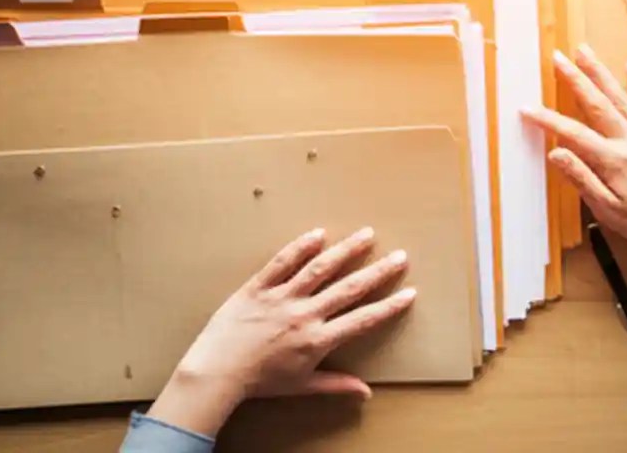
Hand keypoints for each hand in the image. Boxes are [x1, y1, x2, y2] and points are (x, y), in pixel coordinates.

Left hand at [146, 227, 415, 435]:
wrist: (217, 371)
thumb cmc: (259, 382)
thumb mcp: (301, 386)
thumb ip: (335, 384)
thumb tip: (366, 392)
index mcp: (317, 340)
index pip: (362, 319)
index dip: (388, 306)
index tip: (409, 292)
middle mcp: (304, 314)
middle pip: (349, 288)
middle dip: (378, 271)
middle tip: (400, 256)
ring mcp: (281, 297)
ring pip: (320, 268)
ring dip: (346, 250)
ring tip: (367, 234)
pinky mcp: (259, 286)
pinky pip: (282, 262)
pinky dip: (300, 247)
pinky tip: (318, 234)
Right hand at [524, 46, 626, 305]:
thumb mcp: (608, 210)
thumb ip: (582, 179)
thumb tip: (556, 154)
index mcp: (613, 161)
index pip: (573, 134)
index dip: (548, 120)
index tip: (527, 108)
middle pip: (596, 104)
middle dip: (575, 79)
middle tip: (557, 57)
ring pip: (619, 97)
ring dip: (600, 72)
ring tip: (584, 51)